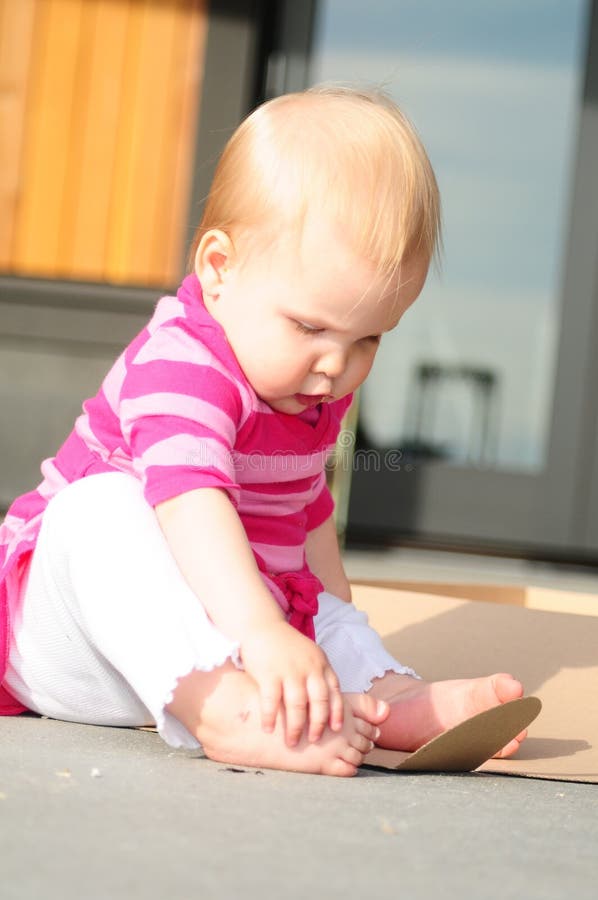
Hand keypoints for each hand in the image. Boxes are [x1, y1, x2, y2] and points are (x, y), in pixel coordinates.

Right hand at [240, 620, 343, 746]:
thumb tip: (328, 704)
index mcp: (321, 664)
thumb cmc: (286, 645)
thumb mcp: (310, 655)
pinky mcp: (268, 673)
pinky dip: (271, 717)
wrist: (261, 626)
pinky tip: (268, 729)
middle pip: (319, 702)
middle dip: (317, 725)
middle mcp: (308, 668)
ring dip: (295, 727)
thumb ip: (319, 675)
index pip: (335, 692)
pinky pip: (272, 701)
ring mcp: (289, 671)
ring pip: (297, 706)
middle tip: (314, 741)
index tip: (336, 730)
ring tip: (291, 743)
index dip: (336, 712)